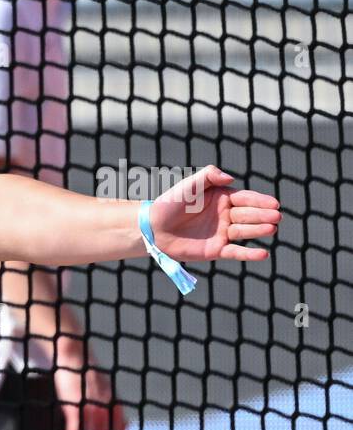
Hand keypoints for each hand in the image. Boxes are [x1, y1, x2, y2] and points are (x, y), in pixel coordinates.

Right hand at [53, 365, 125, 429]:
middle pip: (108, 429)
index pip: (119, 424)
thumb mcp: (95, 387)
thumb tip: (102, 421)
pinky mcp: (74, 397)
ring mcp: (90, 399)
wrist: (70, 348)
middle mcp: (104, 399)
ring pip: (94, 429)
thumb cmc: (80, 371)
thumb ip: (101, 402)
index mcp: (111, 397)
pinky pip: (77, 422)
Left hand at [148, 166, 281, 261]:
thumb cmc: (171, 203)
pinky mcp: (216, 250)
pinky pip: (235, 252)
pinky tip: (263, 254)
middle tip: (276, 216)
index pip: (247, 199)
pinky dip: (249, 254)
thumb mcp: (190, 185)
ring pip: (245, 232)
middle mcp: (226, 216)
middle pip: (249, 215)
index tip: (274, 204)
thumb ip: (209, 175)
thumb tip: (230, 179)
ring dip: (259, 230)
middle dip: (264, 215)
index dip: (261, 201)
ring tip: (271, 228)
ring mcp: (222, 233)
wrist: (152, 227)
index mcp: (223, 199)